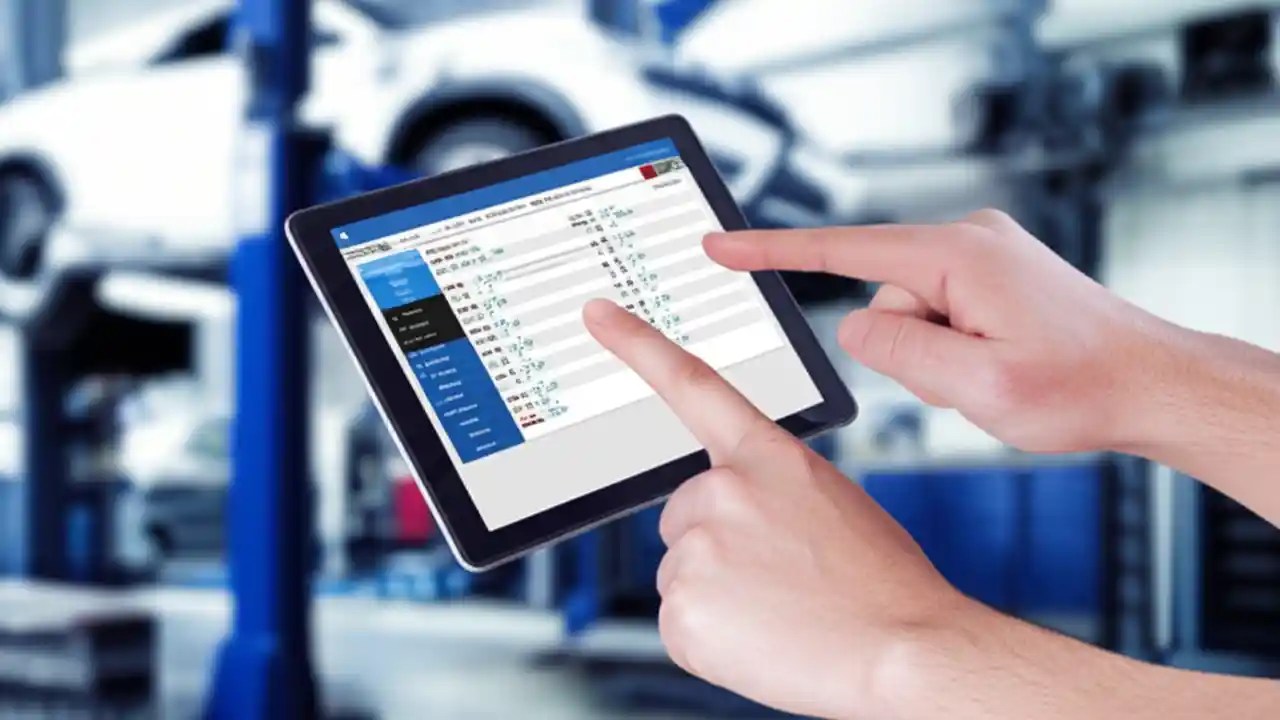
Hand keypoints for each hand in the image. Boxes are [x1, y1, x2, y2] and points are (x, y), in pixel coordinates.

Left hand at [583, 299, 974, 719]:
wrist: (906, 654)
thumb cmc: (883, 586)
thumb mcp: (833, 503)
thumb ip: (773, 490)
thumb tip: (740, 515)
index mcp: (768, 457)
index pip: (692, 384)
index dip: (638, 345)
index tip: (599, 315)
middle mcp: (724, 491)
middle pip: (686, 515)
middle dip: (718, 545)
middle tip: (778, 580)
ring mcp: (698, 549)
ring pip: (684, 572)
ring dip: (719, 594)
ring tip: (781, 612)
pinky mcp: (684, 609)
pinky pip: (682, 622)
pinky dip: (714, 638)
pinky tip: (761, 639)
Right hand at [704, 210, 1169, 453]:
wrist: (1150, 384)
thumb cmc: (1081, 386)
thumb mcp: (978, 385)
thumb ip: (899, 354)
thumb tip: (853, 328)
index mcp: (956, 256)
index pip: (842, 250)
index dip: (773, 250)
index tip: (719, 245)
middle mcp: (967, 240)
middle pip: (882, 300)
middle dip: (909, 351)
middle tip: (973, 378)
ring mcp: (980, 256)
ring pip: (908, 315)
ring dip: (935, 356)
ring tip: (997, 373)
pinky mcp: (988, 276)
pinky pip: (936, 314)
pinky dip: (953, 349)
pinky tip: (1000, 363)